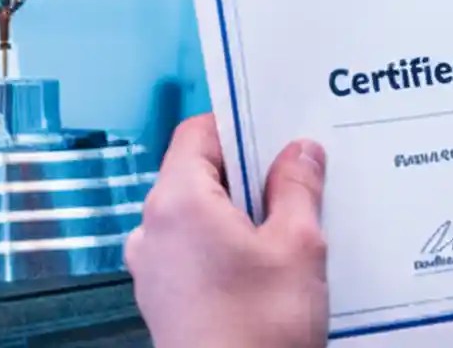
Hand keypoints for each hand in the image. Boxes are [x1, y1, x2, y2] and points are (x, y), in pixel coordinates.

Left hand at [125, 113, 329, 347]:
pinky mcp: (164, 299)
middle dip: (249, 173)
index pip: (198, 133)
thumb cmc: (259, 329)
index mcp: (177, 201)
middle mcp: (152, 229)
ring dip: (241, 213)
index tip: (276, 130)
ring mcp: (153, 267)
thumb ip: (297, 187)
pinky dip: (226, 246)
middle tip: (298, 179)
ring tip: (291, 228)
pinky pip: (194, 251)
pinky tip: (268, 266)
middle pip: (198, 173)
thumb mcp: (298, 245)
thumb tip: (300, 152)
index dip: (239, 125)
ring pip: (199, 215)